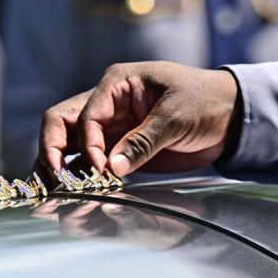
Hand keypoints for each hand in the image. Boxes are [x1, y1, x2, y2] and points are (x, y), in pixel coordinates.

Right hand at [40, 62, 240, 176]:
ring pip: (69, 146)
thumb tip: (113, 167)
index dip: (88, 144)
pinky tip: (68, 194)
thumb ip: (144, 141)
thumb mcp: (176, 117)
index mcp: (116, 84)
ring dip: (57, 167)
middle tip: (55, 180)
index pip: (85, 115)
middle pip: (62, 125)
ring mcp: (110, 127)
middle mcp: (106, 104)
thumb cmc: (204, 101)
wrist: (230, 115)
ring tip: (47, 192)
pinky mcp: (118, 148)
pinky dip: (77, 177)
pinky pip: (89, 162)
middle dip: (53, 152)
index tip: (101, 170)